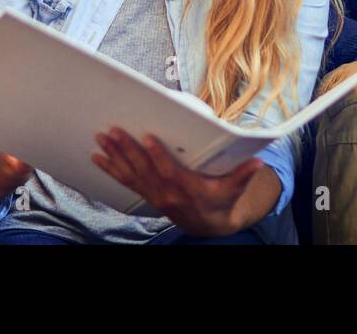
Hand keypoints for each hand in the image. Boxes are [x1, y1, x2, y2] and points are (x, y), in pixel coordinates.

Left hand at [92, 127, 264, 235]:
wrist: (208, 225)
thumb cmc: (220, 201)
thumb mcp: (233, 189)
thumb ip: (244, 174)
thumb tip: (258, 163)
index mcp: (186, 188)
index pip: (168, 171)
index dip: (157, 156)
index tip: (147, 138)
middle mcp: (166, 193)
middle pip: (143, 170)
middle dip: (126, 150)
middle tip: (112, 132)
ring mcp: (154, 195)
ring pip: (131, 174)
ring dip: (114, 157)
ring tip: (101, 140)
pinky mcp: (147, 194)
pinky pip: (126, 181)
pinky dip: (111, 169)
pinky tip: (98, 158)